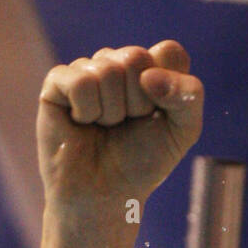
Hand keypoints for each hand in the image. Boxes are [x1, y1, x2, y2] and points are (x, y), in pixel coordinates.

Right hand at [37, 40, 202, 226]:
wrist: (104, 195)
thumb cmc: (142, 164)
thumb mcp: (183, 131)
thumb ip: (189, 94)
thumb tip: (149, 75)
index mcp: (151, 69)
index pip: (169, 52)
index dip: (168, 88)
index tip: (158, 116)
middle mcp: (118, 63)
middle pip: (136, 57)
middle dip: (138, 102)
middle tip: (127, 126)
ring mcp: (88, 70)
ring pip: (108, 69)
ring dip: (112, 112)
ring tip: (104, 128)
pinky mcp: (58, 82)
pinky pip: (80, 81)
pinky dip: (86, 110)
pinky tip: (81, 123)